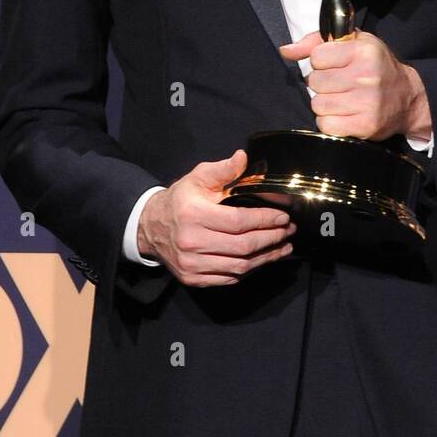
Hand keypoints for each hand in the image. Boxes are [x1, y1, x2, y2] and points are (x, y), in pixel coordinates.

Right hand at [137, 149, 296, 286]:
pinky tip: (261, 258)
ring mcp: (191, 264)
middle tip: (287, 231)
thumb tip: (243, 158)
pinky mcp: (193, 278)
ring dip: (266, 257)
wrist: (149, 227)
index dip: (265, 220)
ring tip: (282, 246)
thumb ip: (222, 169)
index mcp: (194, 215)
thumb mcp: (197, 178)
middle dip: (271, 239)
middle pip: (243, 246)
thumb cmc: (179, 200)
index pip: (239, 221)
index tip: (283, 217)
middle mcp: (191, 242)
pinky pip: (229, 277)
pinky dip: (249, 269)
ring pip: (239, 266)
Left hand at [279, 30, 431, 140]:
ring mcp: (366, 102)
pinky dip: (330, 121)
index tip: (334, 65)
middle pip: (315, 82)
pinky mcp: (365, 125)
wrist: (408, 98)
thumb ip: (316, 42)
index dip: (321, 62)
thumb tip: (285, 50)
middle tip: (338, 84)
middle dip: (322, 84)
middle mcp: (366, 75)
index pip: (317, 57)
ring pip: (318, 104)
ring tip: (342, 99)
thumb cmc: (376, 66)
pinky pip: (326, 125)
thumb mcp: (354, 43)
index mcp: (363, 50)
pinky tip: (344, 114)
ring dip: (325, 104)